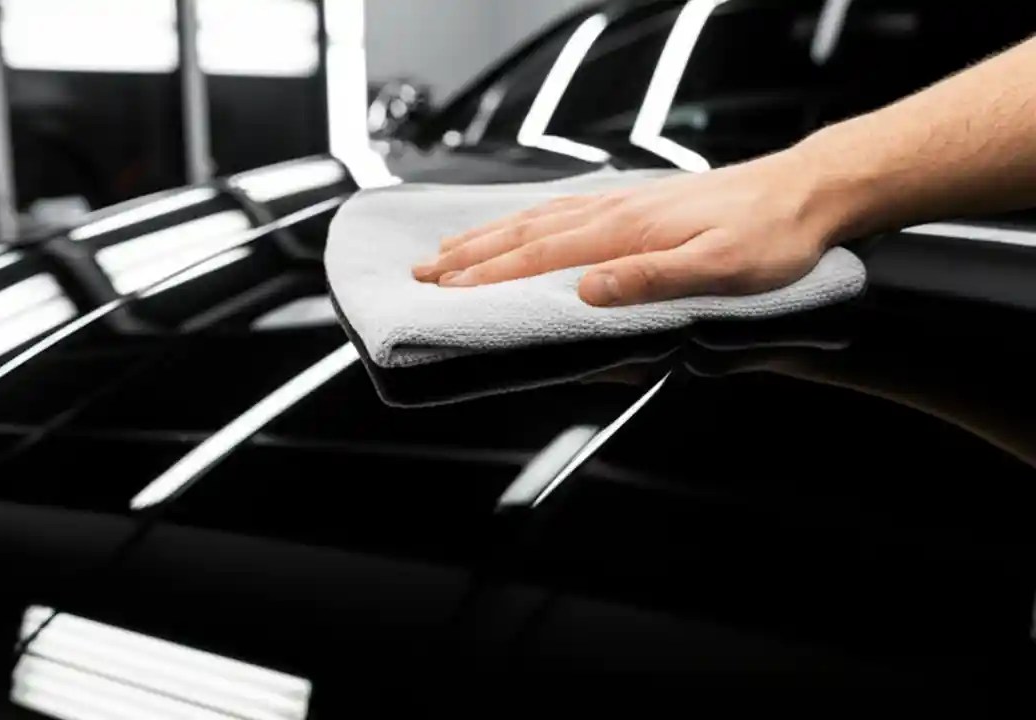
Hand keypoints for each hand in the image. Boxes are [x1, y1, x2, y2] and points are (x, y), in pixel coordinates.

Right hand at [411, 150, 850, 306]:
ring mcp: (623, 202)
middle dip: (470, 255)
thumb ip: (650, 280)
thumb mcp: (719, 269)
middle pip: (526, 233)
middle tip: (424, 272)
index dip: (489, 275)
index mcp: (627, 231)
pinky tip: (518, 222)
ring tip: (452, 248)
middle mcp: (615, 211)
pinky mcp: (636, 201)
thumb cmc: (770, 236)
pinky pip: (563, 206)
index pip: (541, 256)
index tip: (447, 289)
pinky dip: (526, 217)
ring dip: (489, 235)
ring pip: (538, 217)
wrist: (805, 191)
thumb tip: (588, 291)